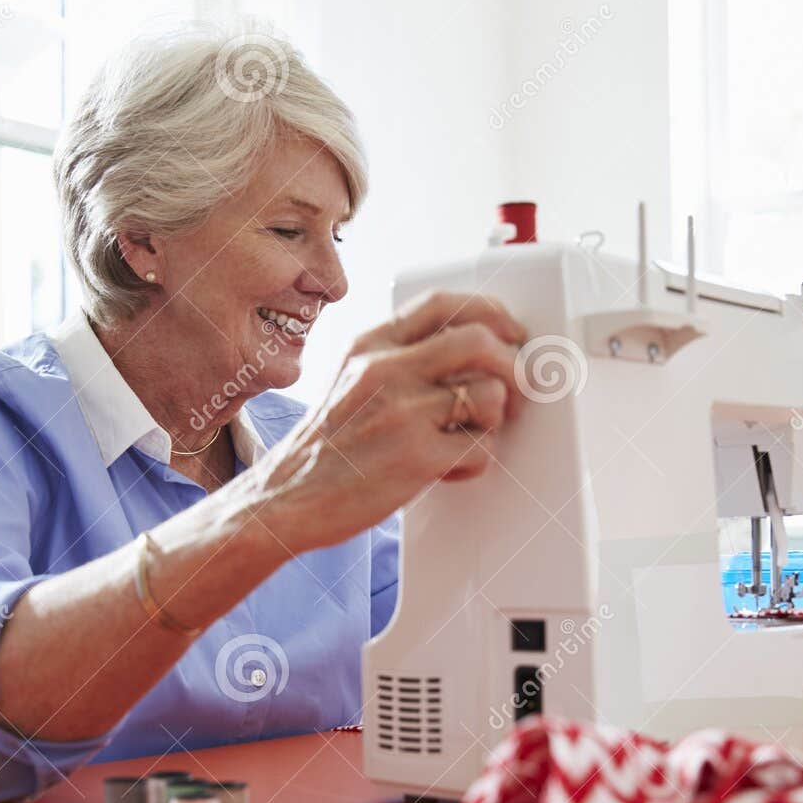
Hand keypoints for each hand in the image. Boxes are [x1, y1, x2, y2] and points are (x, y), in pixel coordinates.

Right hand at [251, 290, 527, 552]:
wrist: (287, 498)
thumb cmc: (325, 448)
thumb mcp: (350, 380)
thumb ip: (399, 360)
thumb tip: (468, 351)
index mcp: (370, 346)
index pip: (442, 303)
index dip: (490, 312)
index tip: (509, 332)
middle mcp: (386, 370)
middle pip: (480, 340)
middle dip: (511, 364)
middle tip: (514, 388)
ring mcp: (403, 413)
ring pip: (489, 395)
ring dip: (493, 420)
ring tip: (466, 436)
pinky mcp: (417, 457)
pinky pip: (481, 447)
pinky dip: (474, 462)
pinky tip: (447, 468)